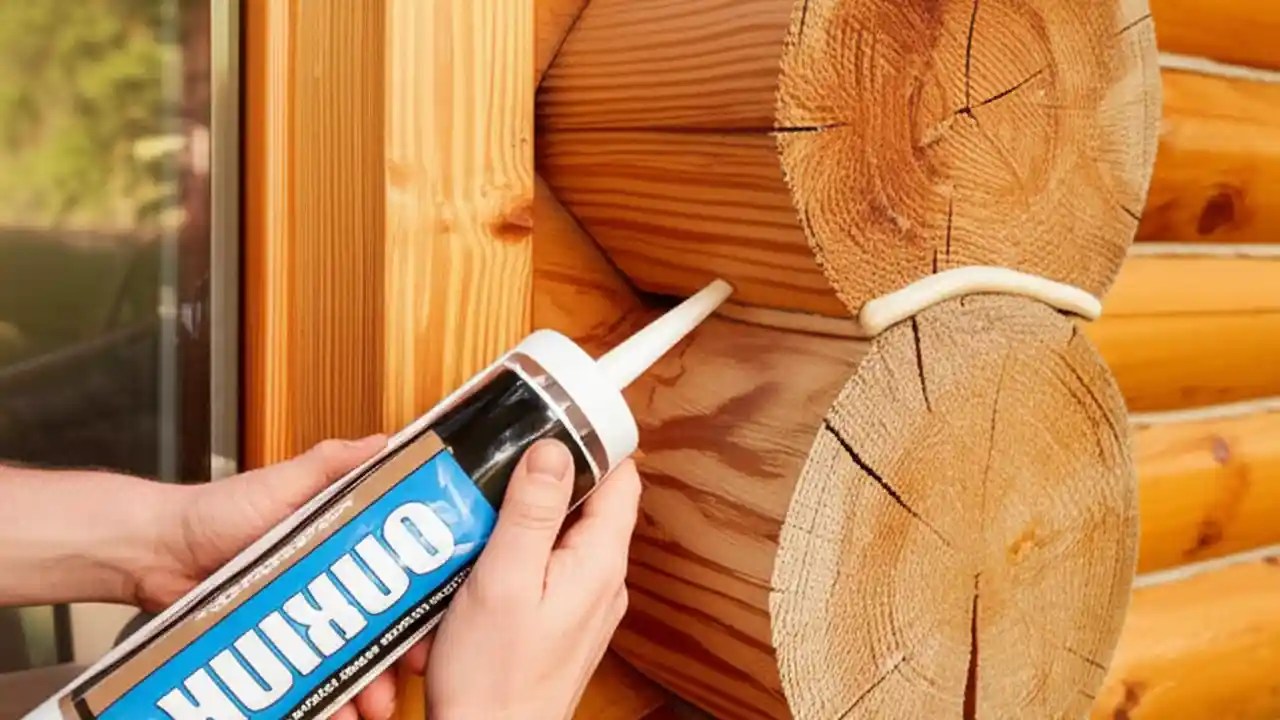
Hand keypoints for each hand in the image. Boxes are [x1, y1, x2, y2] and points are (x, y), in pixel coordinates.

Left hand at [137, 435, 401, 719]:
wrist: (155, 554)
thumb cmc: (215, 511)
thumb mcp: (281, 482)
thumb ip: (331, 463)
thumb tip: (382, 443)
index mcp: (343, 543)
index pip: (397, 574)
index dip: (422, 599)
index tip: (436, 622)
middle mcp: (330, 585)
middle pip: (380, 626)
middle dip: (398, 655)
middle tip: (406, 675)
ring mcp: (303, 621)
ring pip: (349, 661)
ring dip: (366, 686)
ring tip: (370, 706)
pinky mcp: (275, 651)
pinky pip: (308, 683)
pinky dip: (324, 701)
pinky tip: (333, 713)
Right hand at [392, 439, 642, 719]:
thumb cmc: (494, 677)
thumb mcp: (504, 579)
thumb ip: (531, 513)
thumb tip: (555, 449)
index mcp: (600, 562)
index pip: (620, 478)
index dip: (591, 442)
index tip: (554, 417)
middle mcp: (604, 581)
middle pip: (589, 502)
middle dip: (545, 476)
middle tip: (499, 460)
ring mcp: (585, 603)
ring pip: (563, 534)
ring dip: (525, 516)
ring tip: (481, 507)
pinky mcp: (561, 622)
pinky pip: (549, 567)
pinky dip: (519, 551)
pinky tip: (481, 557)